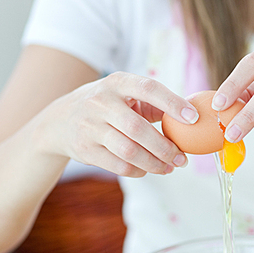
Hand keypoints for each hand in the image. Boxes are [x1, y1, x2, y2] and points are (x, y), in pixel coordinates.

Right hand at [43, 72, 198, 176]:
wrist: (60, 121)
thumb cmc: (107, 106)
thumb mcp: (124, 94)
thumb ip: (155, 104)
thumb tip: (192, 118)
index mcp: (117, 82)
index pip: (148, 88)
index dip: (172, 103)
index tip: (193, 118)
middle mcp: (100, 102)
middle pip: (138, 129)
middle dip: (165, 147)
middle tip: (183, 159)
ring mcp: (89, 126)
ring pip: (129, 151)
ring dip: (154, 163)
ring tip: (170, 167)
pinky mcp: (85, 149)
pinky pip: (119, 166)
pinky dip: (139, 170)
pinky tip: (149, 169)